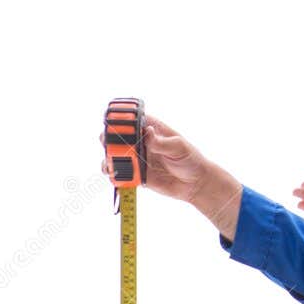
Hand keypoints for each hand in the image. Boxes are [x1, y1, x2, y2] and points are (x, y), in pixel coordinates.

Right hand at [99, 112, 213, 204]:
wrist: (195, 183)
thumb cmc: (191, 159)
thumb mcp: (179, 147)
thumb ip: (162, 142)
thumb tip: (147, 133)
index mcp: (152, 129)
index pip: (132, 120)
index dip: (120, 121)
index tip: (115, 127)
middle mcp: (142, 142)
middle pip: (117, 137)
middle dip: (108, 140)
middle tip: (108, 147)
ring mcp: (138, 158)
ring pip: (115, 155)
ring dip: (109, 159)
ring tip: (110, 164)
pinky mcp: (137, 174)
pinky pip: (121, 173)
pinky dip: (115, 175)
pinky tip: (115, 176)